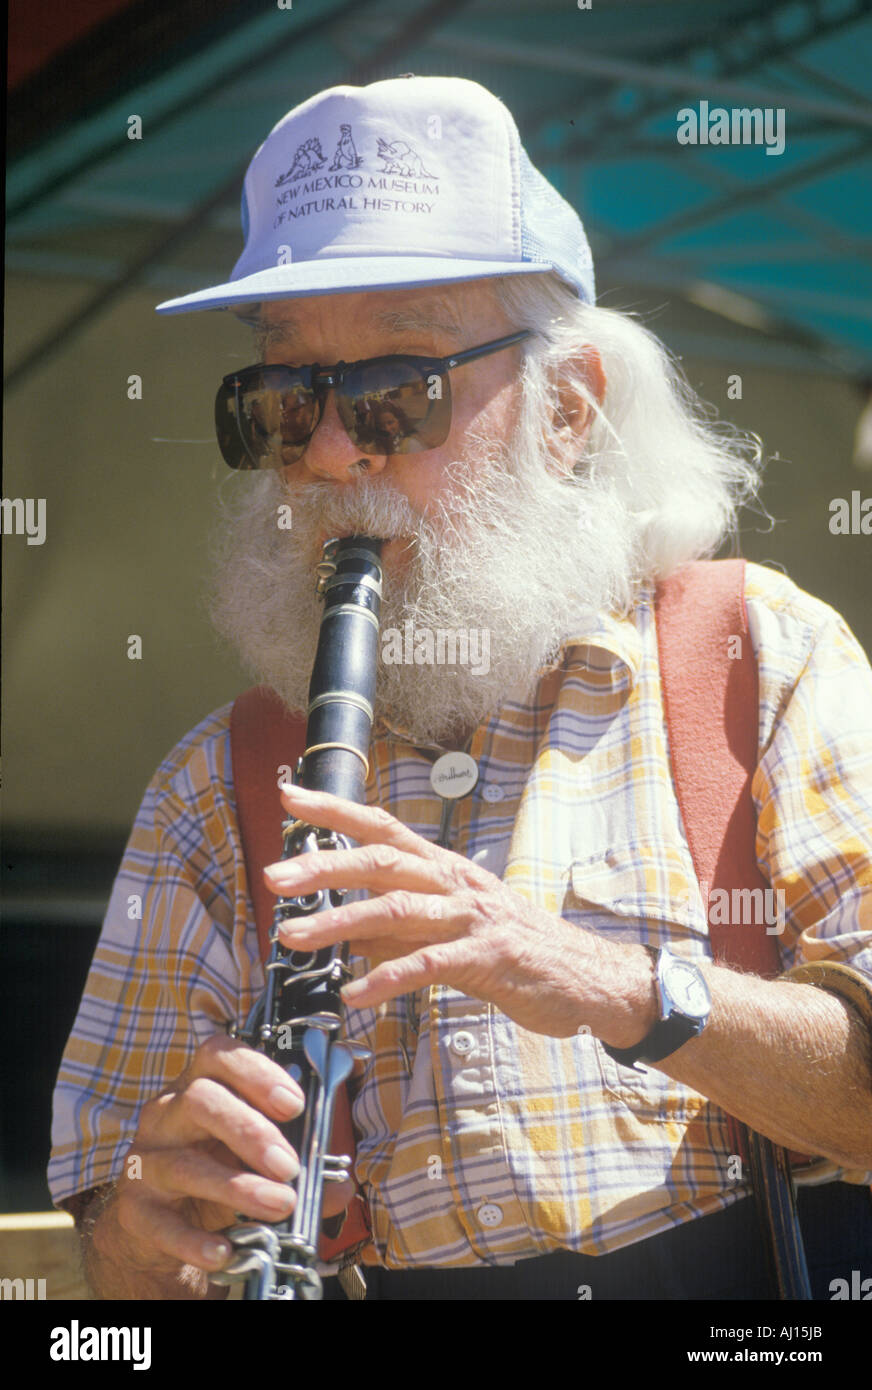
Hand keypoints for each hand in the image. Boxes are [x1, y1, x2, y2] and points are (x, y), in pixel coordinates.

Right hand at [102, 1034, 353, 1279]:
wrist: (163, 1223)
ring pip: (184, 1164)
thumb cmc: (217, 1169)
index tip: (294, 1104)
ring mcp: (146, 1160)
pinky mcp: (133, 1208)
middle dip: (250, 1132)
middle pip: (200, 1101)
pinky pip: (162, 1223)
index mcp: (200, 1085)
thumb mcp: (256, 1157)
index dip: (257, 1073)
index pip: (219, 1055)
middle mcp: (166, 1114)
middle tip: (289, 1166)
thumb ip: (299, 1163)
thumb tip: (338, 1185)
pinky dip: (195, 1240)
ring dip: (238, 1187)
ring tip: (279, 1206)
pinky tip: (226, 1250)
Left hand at [265, 784, 655, 1043]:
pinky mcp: (486, 957)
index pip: (383, 826)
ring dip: (338, 922)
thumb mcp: (449, 933)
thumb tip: (344, 935)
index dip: (336, 810)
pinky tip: (353, 996)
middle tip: (273, 876)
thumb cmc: (516, 951)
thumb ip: (398, 931)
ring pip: (397, 909)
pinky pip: (427, 965)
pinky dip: (386, 979)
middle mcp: (454, 882)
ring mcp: (471, 917)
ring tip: (291, 937)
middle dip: (324, 865)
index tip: (288, 795)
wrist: (587, 978)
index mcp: (443, 869)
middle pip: (382, 860)